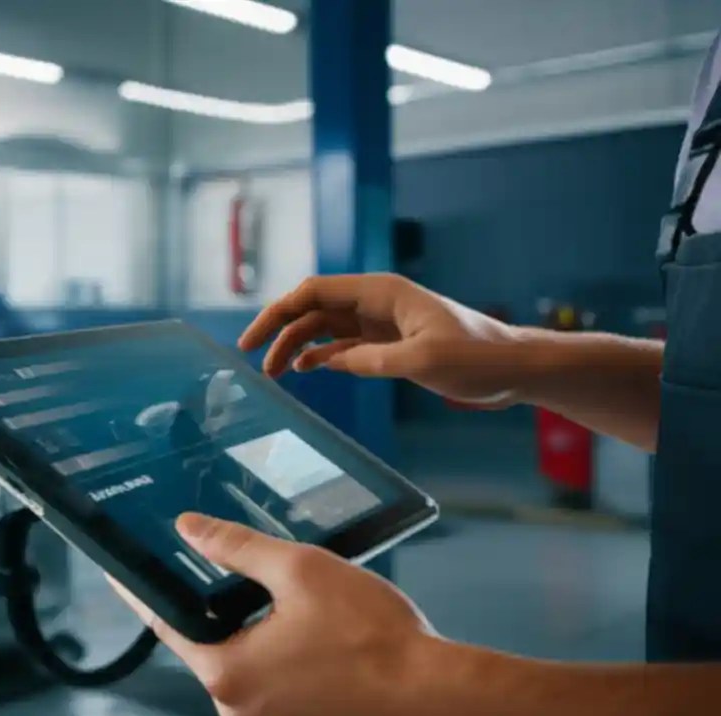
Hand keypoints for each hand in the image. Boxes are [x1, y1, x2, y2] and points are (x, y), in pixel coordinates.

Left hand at [110, 513, 438, 715]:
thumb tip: (188, 529)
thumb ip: (237, 547)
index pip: (166, 623)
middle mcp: (238, 712)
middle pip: (208, 647)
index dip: (142, 591)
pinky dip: (278, 659)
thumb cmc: (374, 635)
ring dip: (255, 637)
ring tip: (297, 611)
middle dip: (220, 612)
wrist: (437, 694)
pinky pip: (270, 687)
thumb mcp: (301, 571)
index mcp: (228, 674)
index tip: (120, 571)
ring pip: (242, 667)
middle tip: (244, 581)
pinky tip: (311, 639)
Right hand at [239, 273, 523, 406]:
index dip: (278, 313)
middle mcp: (375, 302)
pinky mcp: (388, 343)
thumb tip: (329, 362)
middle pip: (311, 309)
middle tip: (252, 359)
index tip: (252, 339)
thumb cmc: (477, 357)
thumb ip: (371, 360)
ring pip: (323, 328)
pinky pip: (342, 345)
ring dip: (296, 347)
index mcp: (381, 292)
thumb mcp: (423, 361)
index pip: (313, 292)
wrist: (513, 367)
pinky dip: (320, 356)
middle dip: (279, 331)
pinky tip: (305, 371)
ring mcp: (380, 323)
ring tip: (274, 373)